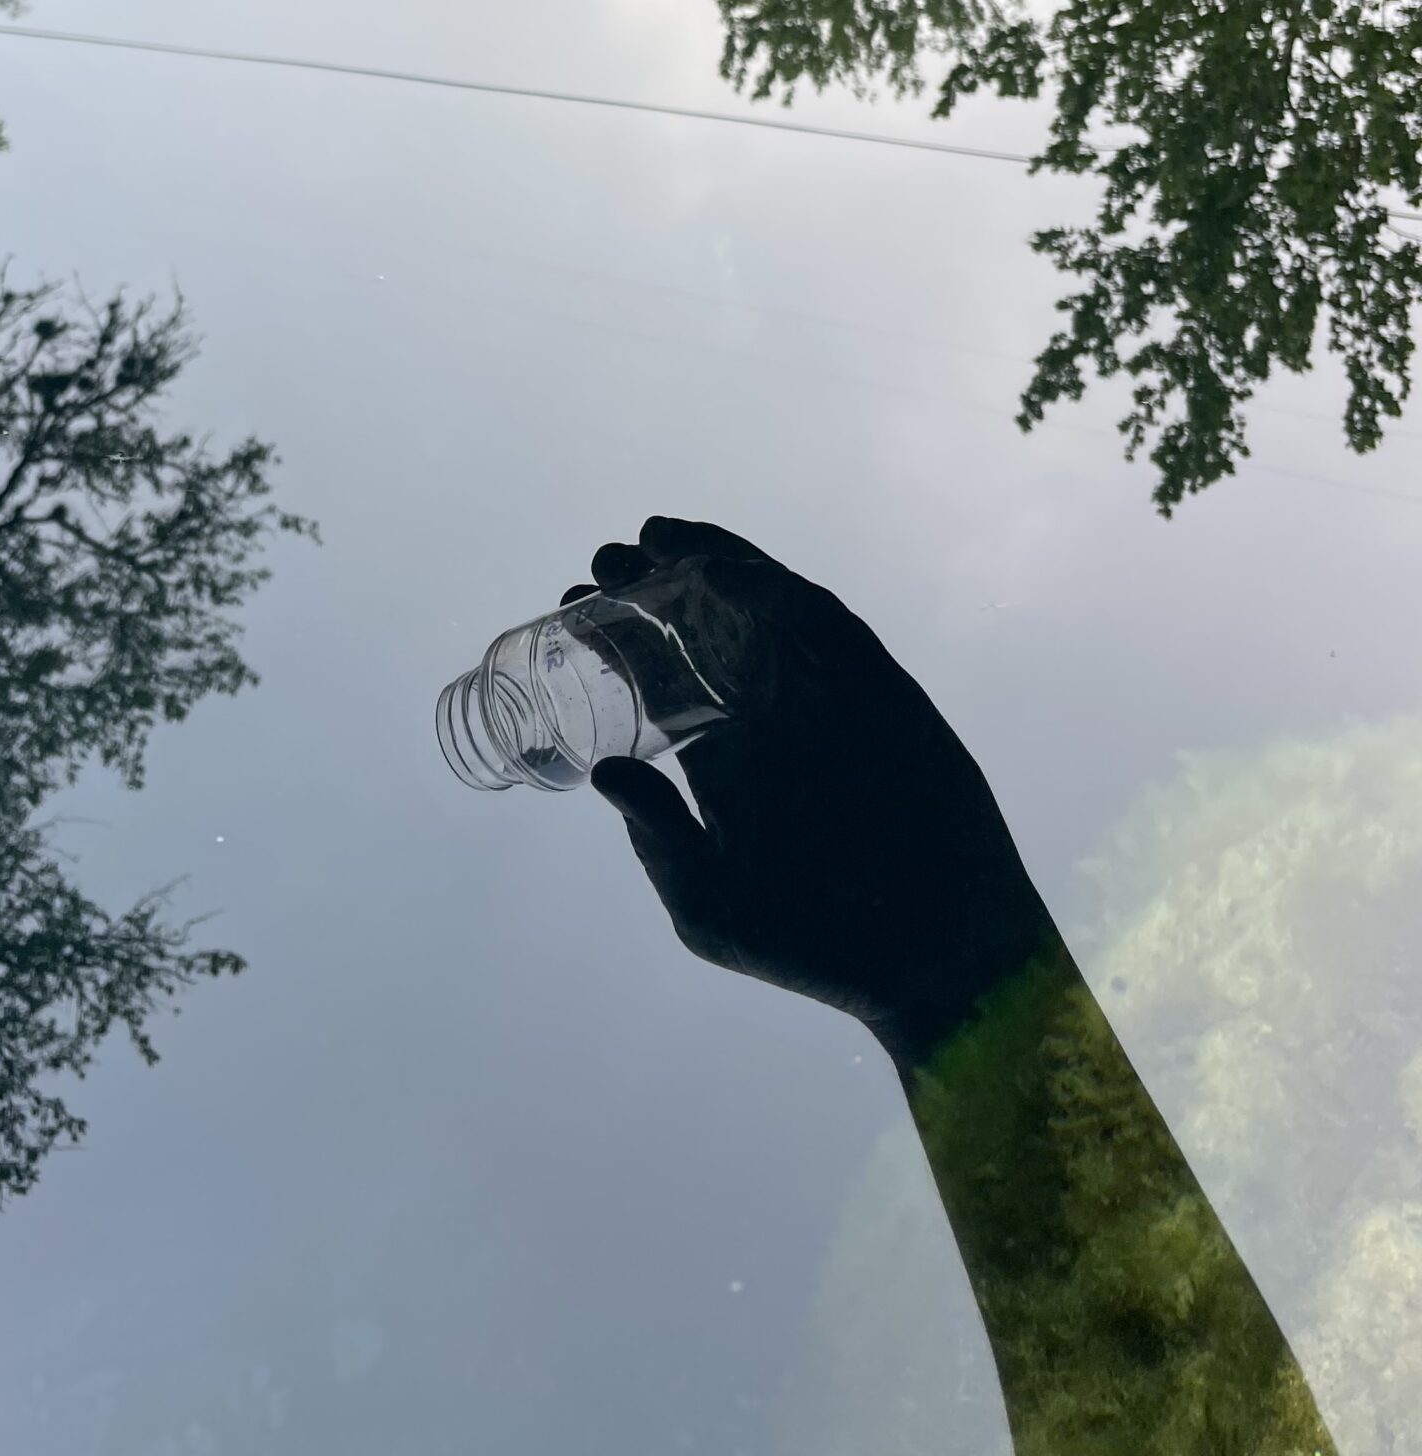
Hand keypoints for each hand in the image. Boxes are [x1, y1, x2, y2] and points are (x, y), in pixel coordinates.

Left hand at [584, 518, 1059, 1073]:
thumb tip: (606, 771)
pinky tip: (719, 572)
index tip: (569, 603)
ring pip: (759, 611)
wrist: (932, 962)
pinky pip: (821, 625)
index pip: (660, 683)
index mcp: (727, 764)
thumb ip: (662, 841)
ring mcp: (824, 699)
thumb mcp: (712, 908)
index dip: (615, 640)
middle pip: (702, 632)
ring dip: (707, 567)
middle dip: (651, 590)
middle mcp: (770, 720)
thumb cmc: (820, 946)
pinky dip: (772, 591)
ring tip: (651, 540)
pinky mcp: (875, 688)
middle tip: (603, 561)